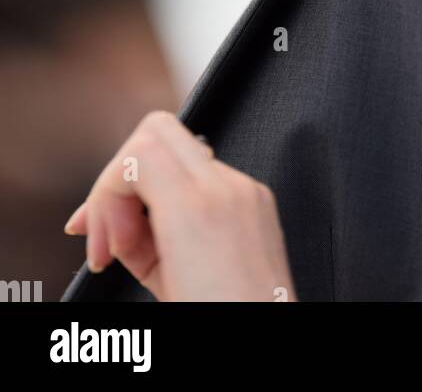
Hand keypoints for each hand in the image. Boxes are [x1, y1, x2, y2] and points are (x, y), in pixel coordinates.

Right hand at [63, 110, 297, 301]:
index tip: (101, 236)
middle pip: (157, 134)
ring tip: (137, 247)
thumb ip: (133, 234)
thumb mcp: (159, 279)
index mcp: (198, 208)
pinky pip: (207, 178)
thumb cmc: (217, 317)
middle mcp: (228, 188)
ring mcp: (248, 191)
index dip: (107, 187)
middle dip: (123, 180)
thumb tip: (116, 214)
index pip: (140, 147)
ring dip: (148, 190)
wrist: (263, 344)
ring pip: (180, 154)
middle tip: (110, 236)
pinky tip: (170, 241)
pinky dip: (178, 200)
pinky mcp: (259, 201)